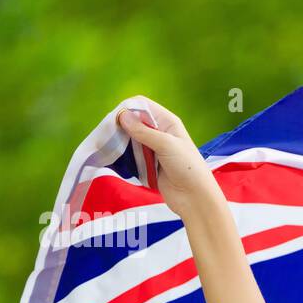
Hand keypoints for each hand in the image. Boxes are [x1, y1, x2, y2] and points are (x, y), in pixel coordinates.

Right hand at [116, 97, 221, 217]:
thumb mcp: (166, 145)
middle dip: (120, 126)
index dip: (127, 108)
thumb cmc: (187, 168)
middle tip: (108, 136)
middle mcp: (159, 132)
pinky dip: (122, 155)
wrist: (194, 198)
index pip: (142, 105)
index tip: (115, 120)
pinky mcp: (147, 163)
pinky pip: (130, 154)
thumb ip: (144, 131)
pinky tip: (113, 157)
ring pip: (129, 138)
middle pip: (133, 121)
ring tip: (108, 147)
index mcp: (167, 122)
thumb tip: (122, 115)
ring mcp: (152, 148)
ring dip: (119, 141)